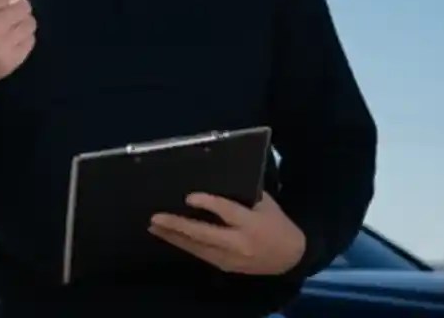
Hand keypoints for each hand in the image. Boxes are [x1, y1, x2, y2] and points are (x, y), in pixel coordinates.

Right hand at [0, 0, 41, 83]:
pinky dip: (24, 37)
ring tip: (10, 27)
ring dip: (23, 22)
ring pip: (30, 23)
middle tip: (9, 12)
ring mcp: (1, 48)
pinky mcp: (10, 63)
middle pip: (23, 7)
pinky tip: (11, 40)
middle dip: (20, 6)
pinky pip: (31, 41)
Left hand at [149, 191, 304, 275]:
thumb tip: (215, 179)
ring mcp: (230, 257)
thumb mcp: (266, 203)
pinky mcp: (224, 265)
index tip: (188, 197)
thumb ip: (242, 195)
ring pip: (197, 247)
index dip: (208, 204)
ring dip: (173, 237)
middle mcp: (239, 242)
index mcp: (252, 222)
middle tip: (156, 218)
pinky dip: (183, 244)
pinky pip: (200, 254)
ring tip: (153, 227)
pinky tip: (168, 236)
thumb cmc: (276, 222)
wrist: (290, 257)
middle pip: (205, 234)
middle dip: (179, 226)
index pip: (228, 212)